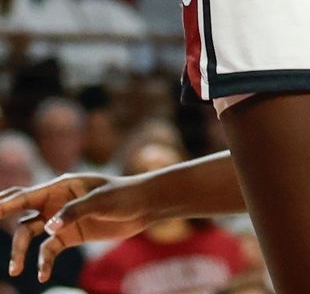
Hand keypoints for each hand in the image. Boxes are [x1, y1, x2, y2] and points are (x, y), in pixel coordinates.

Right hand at [0, 171, 136, 282]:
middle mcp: (55, 201)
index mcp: (61, 186)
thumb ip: (73, 212)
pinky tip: (43, 276)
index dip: (5, 204)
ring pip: (29, 234)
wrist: (142, 207)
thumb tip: (48, 227)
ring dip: (20, 251)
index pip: (26, 196)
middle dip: (3, 217)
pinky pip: (48, 250)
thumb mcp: (100, 200)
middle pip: (21, 211)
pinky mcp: (69, 235)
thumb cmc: (122, 195)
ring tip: (16, 270)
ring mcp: (60, 219)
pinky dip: (43, 262)